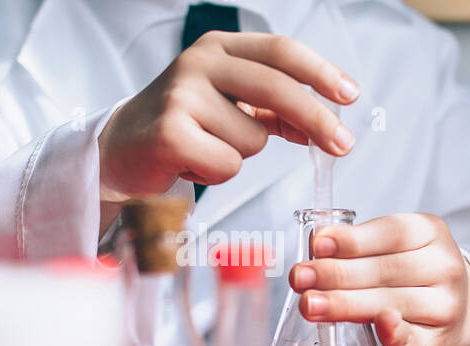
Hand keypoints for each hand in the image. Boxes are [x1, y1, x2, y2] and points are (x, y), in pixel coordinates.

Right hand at [98, 32, 359, 198]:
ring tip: (207, 150)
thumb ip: (274, 107)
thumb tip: (325, 124)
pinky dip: (217, 174)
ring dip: (240, 155)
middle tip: (343, 145)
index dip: (321, 73)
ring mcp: (180, 96)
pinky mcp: (168, 133)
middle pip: (277, 88)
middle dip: (317, 120)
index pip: (281, 51)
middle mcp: (198, 63)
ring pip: (253, 138)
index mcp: (217, 48)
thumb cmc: (181, 126)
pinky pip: (227, 164)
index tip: (350, 95)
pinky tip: (191, 164)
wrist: (118, 150)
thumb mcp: (228, 104)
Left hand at [289, 213, 469, 345]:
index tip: (318, 245)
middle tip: (300, 278)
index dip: (351, 241)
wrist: (461, 305)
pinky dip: (396, 334)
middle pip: (385, 270)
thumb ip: (360, 244)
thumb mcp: (395, 243)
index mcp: (429, 232)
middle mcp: (444, 266)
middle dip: (336, 275)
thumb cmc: (413, 270)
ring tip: (310, 304)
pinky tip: (378, 326)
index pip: (389, 233)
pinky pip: (415, 338)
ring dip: (347, 304)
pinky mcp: (442, 340)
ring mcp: (446, 305)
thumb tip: (317, 245)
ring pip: (393, 303)